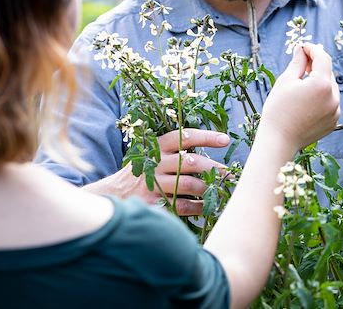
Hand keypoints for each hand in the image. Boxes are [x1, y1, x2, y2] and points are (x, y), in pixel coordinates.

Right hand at [83, 128, 229, 215]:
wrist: (113, 194)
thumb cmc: (142, 171)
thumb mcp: (152, 153)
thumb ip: (175, 150)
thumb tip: (210, 150)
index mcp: (157, 146)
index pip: (185, 136)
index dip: (207, 137)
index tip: (225, 139)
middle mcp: (155, 163)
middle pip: (191, 162)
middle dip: (214, 168)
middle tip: (229, 173)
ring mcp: (153, 184)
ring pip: (189, 185)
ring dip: (207, 188)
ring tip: (220, 190)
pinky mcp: (153, 203)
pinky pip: (182, 206)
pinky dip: (197, 207)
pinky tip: (207, 206)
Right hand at [259, 43, 338, 149]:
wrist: (278, 141)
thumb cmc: (278, 110)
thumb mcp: (285, 81)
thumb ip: (298, 62)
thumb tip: (302, 49)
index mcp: (322, 84)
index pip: (323, 58)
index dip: (313, 49)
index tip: (303, 47)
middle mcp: (334, 97)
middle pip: (328, 73)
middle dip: (316, 66)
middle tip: (301, 63)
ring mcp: (335, 111)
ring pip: (330, 88)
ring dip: (319, 82)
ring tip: (301, 86)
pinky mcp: (333, 121)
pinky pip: (330, 103)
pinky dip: (322, 98)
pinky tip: (306, 102)